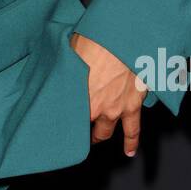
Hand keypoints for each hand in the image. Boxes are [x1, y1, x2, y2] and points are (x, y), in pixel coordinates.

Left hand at [70, 31, 149, 157]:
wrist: (126, 38)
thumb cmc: (97, 40)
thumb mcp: (72, 51)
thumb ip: (67, 66)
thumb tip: (60, 67)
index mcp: (78, 96)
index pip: (66, 114)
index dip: (62, 116)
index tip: (56, 118)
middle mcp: (95, 108)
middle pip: (83, 124)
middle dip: (78, 127)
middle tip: (74, 128)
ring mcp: (115, 109)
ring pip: (106, 131)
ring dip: (100, 136)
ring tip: (97, 141)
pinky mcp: (133, 105)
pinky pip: (133, 130)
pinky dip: (131, 142)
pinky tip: (129, 151)